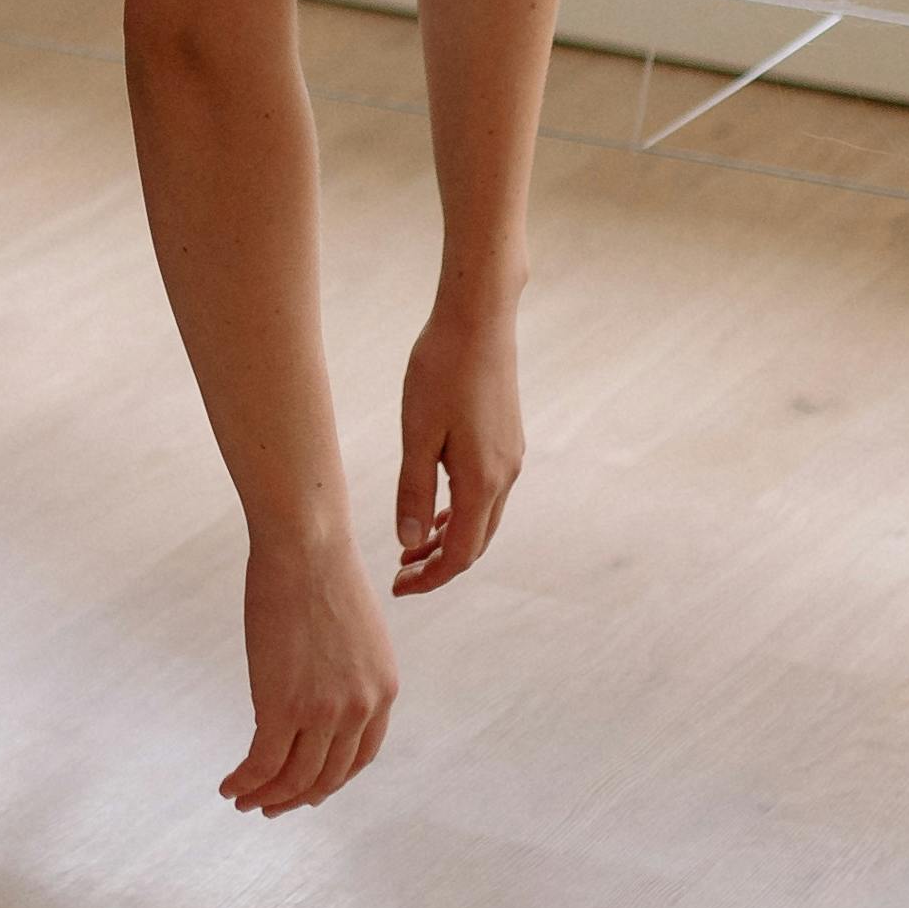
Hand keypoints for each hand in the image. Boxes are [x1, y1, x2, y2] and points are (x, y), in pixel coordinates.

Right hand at [219, 526, 398, 813]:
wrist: (305, 546)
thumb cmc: (320, 574)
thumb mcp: (350, 633)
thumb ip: (341, 674)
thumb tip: (305, 699)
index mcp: (382, 690)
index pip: (360, 757)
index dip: (331, 780)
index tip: (306, 788)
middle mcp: (360, 708)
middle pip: (328, 776)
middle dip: (297, 797)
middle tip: (270, 806)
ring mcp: (324, 711)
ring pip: (294, 777)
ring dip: (267, 796)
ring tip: (243, 800)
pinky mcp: (283, 706)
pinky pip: (262, 763)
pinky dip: (244, 782)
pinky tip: (229, 787)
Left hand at [389, 307, 524, 596]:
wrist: (479, 319)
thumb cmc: (441, 370)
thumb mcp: (417, 433)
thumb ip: (413, 491)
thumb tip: (410, 543)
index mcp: (481, 480)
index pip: (460, 554)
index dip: (430, 578)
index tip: (398, 587)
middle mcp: (504, 475)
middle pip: (476, 543)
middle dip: (439, 564)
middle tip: (400, 574)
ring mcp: (510, 457)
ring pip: (483, 518)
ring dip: (450, 539)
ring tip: (412, 547)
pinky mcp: (507, 440)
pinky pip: (487, 494)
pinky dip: (462, 512)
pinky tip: (437, 509)